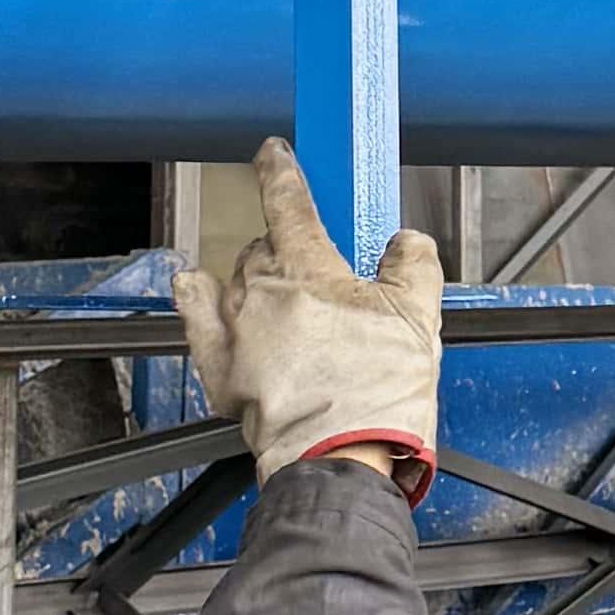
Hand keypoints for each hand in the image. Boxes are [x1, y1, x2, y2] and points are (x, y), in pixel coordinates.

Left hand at [176, 143, 443, 487]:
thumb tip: (406, 243)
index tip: (274, 154)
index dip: (280, 171)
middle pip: (262, 247)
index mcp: (307, 269)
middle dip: (284, 247)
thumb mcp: (419, 318)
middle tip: (316, 268)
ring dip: (254, 278)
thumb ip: (413, 265)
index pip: (287, 202)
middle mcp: (260, 292)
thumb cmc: (376, 394)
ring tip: (281, 297)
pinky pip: (197, 321)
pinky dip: (197, 300)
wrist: (341, 460)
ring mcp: (234, 332)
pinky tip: (196, 288)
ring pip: (232, 281)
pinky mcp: (221, 371)